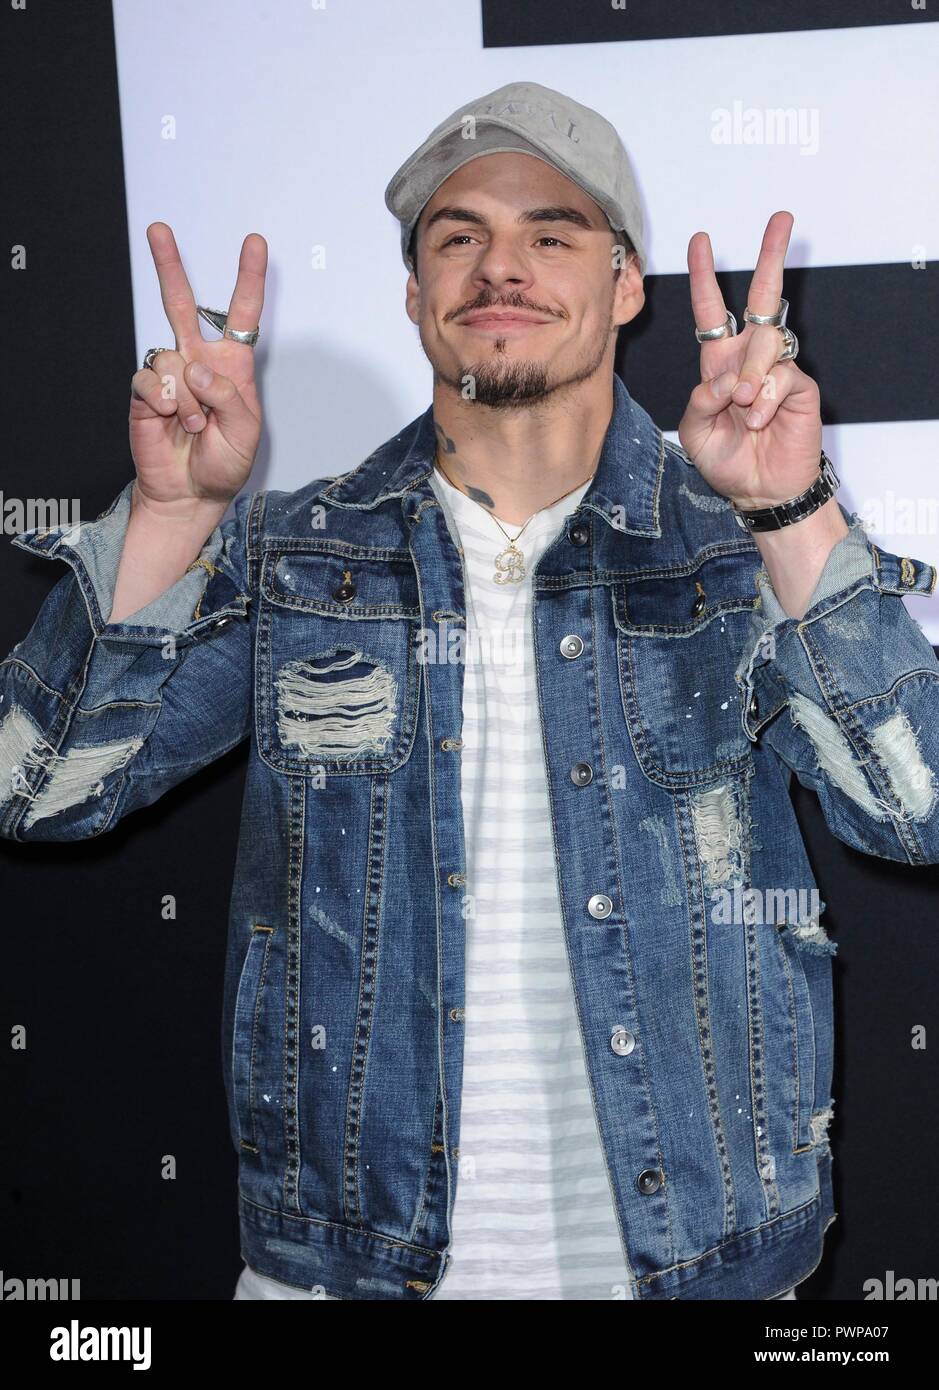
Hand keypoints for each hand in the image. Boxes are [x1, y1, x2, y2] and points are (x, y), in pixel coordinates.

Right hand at [128, 222, 267, 515]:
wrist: (190, 494)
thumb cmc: (223, 464)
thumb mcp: (246, 434)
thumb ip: (230, 398)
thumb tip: (198, 367)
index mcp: (232, 367)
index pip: (241, 315)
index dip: (248, 279)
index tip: (255, 243)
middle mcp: (198, 362)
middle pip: (182, 305)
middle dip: (169, 266)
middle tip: (158, 229)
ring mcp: (169, 375)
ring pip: (173, 360)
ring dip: (187, 399)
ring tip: (193, 425)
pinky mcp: (145, 392)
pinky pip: (151, 380)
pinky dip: (165, 403)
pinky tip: (170, 420)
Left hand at [677, 211, 822, 507]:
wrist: (760, 490)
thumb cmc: (727, 460)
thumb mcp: (695, 431)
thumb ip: (700, 400)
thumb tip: (727, 379)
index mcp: (719, 363)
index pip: (711, 311)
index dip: (704, 276)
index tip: (700, 241)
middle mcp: (749, 357)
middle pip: (763, 296)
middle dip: (771, 255)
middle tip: (782, 218)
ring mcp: (777, 368)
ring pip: (763, 344)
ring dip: (750, 375)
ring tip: (744, 409)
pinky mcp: (799, 384)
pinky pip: (780, 375)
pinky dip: (765, 398)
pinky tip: (760, 419)